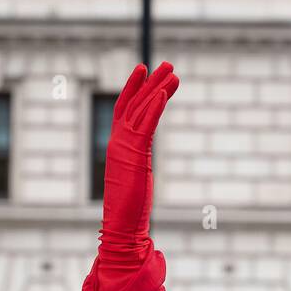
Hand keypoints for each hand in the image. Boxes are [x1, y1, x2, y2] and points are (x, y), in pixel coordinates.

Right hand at [100, 61, 180, 247]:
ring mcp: (123, 146)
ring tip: (173, 72)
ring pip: (142, 109)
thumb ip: (137, 165)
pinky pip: (145, 124)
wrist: (121, 227)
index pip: (124, 109)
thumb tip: (141, 165)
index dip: (134, 87)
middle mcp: (117, 141)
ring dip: (158, 88)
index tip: (145, 70)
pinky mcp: (133, 154)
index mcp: (117, 146)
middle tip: (168, 64)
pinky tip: (164, 92)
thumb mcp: (134, 180)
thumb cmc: (129, 211)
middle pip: (135, 103)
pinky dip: (154, 107)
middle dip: (151, 82)